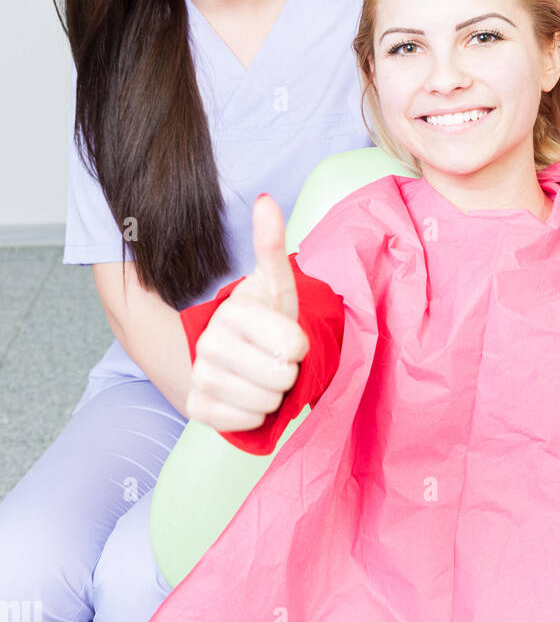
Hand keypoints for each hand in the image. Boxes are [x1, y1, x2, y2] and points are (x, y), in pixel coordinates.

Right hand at [186, 194, 308, 432]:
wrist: (241, 355)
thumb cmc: (267, 318)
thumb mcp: (277, 283)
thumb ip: (271, 243)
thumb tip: (265, 199)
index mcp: (234, 311)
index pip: (293, 346)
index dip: (301, 347)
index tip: (290, 341)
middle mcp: (209, 342)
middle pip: (280, 377)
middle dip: (287, 373)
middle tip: (277, 361)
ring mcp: (199, 374)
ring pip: (263, 402)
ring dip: (273, 396)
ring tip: (264, 378)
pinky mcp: (196, 406)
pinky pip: (243, 421)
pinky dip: (254, 415)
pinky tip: (248, 397)